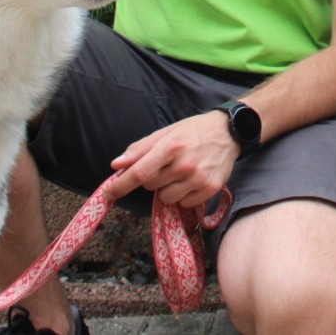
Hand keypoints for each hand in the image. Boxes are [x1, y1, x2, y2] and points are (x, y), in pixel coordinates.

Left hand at [100, 111, 237, 207]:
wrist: (229, 133)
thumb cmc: (193, 131)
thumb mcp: (166, 132)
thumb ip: (140, 149)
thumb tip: (116, 164)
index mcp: (171, 147)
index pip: (140, 172)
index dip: (121, 185)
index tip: (107, 194)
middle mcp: (184, 165)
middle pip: (150, 186)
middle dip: (152, 178)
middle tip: (165, 165)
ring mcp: (198, 179)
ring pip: (165, 198)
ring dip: (167, 189)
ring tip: (180, 173)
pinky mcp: (210, 189)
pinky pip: (183, 204)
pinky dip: (183, 196)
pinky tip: (191, 180)